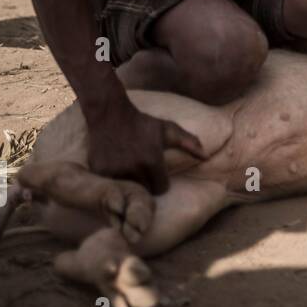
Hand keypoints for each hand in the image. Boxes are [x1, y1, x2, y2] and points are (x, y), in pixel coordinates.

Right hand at [84, 100, 204, 194]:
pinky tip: (117, 165)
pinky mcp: (99, 171)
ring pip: (128, 189)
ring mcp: (114, 171)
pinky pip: (111, 184)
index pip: (161, 188)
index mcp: (151, 161)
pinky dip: (115, 178)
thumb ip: (190, 143)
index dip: (161, 182)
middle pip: (145, 191)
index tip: (158, 172)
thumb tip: (207, 156)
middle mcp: (132, 168)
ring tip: (131, 167)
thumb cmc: (143, 123)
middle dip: (147, 183)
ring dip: (131, 182)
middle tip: (143, 170)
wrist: (110, 115)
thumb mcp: (168, 130)